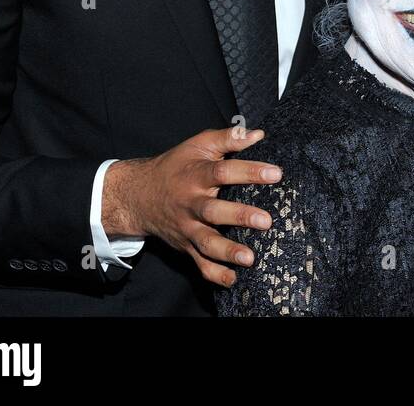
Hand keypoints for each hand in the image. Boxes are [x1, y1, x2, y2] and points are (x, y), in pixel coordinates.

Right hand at [102, 126, 280, 286]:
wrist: (138, 195)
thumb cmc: (176, 166)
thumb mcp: (198, 145)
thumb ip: (228, 138)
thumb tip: (258, 134)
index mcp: (196, 175)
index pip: (223, 172)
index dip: (249, 172)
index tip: (276, 174)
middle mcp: (191, 203)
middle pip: (214, 211)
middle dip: (240, 216)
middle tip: (266, 221)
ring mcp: (187, 227)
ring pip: (206, 242)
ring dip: (227, 251)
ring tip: (250, 258)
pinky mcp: (186, 245)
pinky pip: (199, 263)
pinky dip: (214, 274)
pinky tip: (233, 280)